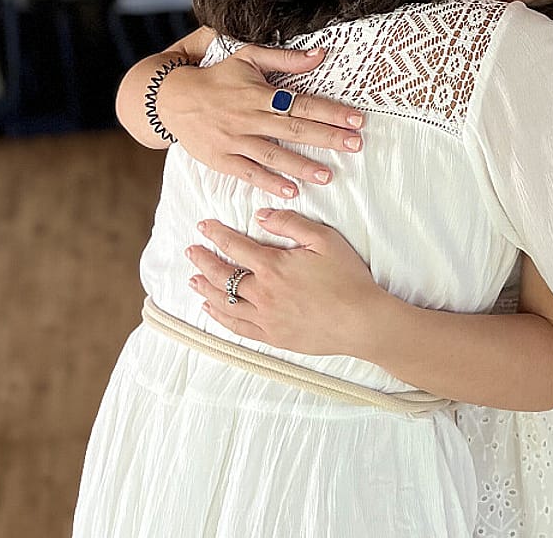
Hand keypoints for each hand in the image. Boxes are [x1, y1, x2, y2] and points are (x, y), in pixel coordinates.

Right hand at [159, 46, 365, 197]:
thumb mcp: (248, 58)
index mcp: (259, 93)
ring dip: (302, 166)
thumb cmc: (217, 77)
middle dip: (327, 138)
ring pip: (273, 155)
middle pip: (293, 129)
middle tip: (355, 145)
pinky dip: (270, 183)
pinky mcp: (221, 159)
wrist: (171, 99)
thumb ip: (285, 59)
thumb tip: (321, 54)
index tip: (356, 119)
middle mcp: (248, 117)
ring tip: (328, 175)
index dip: (330, 111)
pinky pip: (248, 173)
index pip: (302, 103)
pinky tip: (291, 190)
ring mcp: (234, 140)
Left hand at [186, 210, 388, 355]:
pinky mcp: (273, 337)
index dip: (216, 233)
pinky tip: (212, 309)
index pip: (235, 246)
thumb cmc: (348, 279)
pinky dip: (220, 317)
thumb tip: (262, 216)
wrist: (361, 321)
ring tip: (193, 279)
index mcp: (274, 266)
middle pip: (223, 275)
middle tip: (191, 251)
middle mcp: (263, 293)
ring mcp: (266, 318)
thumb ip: (291, 224)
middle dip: (203, 260)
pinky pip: (237, 327)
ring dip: (206, 288)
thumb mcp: (325, 239)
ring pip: (225, 302)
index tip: (203, 226)